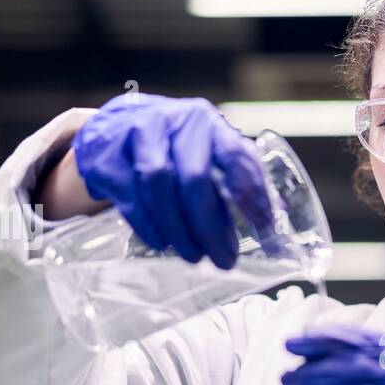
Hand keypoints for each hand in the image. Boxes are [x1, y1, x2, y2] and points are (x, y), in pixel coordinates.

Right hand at [71, 93, 273, 267]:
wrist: (114, 128)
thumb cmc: (174, 149)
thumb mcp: (209, 154)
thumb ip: (238, 184)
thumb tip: (275, 231)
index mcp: (210, 125)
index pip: (237, 156)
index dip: (252, 195)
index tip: (266, 231)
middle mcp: (176, 123)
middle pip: (195, 179)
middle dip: (211, 227)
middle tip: (224, 260)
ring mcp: (139, 136)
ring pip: (159, 186)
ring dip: (179, 229)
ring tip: (193, 256)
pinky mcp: (108, 156)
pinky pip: (130, 197)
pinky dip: (149, 226)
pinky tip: (162, 243)